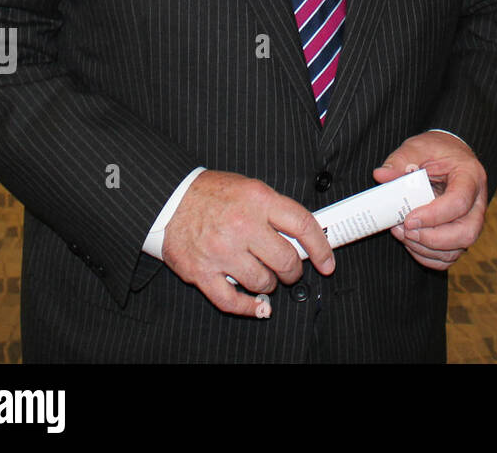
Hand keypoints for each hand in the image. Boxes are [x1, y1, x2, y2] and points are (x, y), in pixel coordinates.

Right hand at [162, 170, 332, 317]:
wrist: (169, 199)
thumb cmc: (212, 193)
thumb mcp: (251, 189)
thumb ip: (275, 211)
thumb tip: (302, 237)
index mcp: (259, 200)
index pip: (302, 225)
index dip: (320, 248)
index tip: (327, 262)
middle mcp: (242, 226)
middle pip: (285, 260)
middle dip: (293, 270)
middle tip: (290, 270)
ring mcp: (222, 251)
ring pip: (262, 282)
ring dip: (270, 285)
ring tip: (266, 278)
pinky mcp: (202, 272)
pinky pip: (232, 301)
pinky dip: (248, 307)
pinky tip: (257, 305)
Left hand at [374, 131, 487, 269]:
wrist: (448, 156)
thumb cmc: (436, 150)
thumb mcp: (418, 147)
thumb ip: (401, 160)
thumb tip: (381, 175)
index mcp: (471, 176)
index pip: (460, 202)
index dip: (434, 215)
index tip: (409, 218)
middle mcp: (477, 202)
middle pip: (466, 233)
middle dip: (432, 238)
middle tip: (405, 229)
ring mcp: (472, 221)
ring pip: (456, 249)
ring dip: (425, 248)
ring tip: (401, 233)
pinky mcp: (461, 235)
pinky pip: (448, 257)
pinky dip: (427, 256)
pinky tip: (409, 241)